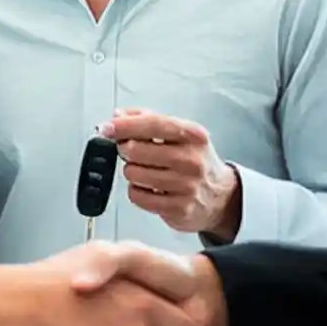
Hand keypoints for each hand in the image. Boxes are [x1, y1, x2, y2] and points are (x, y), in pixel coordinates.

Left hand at [101, 109, 242, 241]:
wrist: (220, 197)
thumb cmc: (195, 162)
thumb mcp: (181, 134)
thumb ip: (148, 120)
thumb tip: (118, 117)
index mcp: (193, 135)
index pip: (153, 124)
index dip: (125, 125)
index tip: (107, 127)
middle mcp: (192, 160)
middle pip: (137, 150)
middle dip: (125, 150)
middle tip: (129, 151)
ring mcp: (186, 186)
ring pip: (134, 174)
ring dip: (131, 172)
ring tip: (143, 170)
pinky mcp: (179, 208)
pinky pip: (138, 196)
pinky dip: (136, 191)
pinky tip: (147, 188)